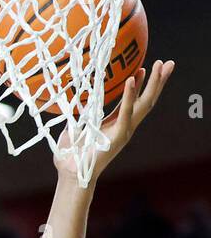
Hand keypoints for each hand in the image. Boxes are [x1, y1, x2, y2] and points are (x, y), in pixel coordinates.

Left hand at [54, 58, 173, 182]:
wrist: (71, 174)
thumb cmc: (71, 155)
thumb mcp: (76, 129)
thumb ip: (77, 116)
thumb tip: (69, 104)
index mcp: (113, 124)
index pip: (130, 101)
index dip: (138, 85)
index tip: (143, 68)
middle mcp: (123, 126)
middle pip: (146, 100)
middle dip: (158, 81)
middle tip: (169, 63)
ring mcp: (123, 131)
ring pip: (144, 103)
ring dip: (154, 83)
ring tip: (162, 65)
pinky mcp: (118, 136)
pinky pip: (126, 112)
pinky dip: (130, 95)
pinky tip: (133, 79)